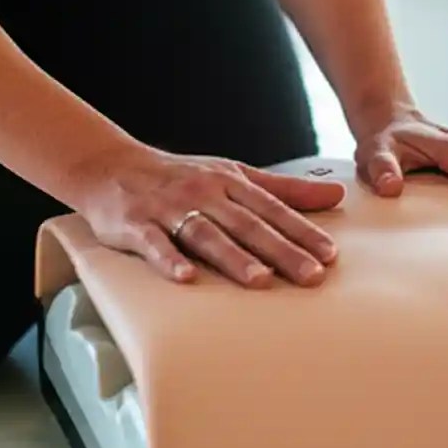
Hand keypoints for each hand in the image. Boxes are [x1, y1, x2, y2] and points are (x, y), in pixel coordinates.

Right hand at [72, 145, 344, 287]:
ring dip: (234, 257)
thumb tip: (337, 194)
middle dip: (281, 251)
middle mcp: (204, 193)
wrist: (111, 167)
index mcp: (230, 183)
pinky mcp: (136, 225)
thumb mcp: (235, 176)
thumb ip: (285, 190)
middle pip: (247, 225)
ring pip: (206, 234)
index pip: (272, 209)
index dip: (302, 231)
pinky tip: (186, 278)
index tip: (329, 255)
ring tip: (260, 280)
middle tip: (310, 275)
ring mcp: (169, 209)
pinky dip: (169, 260)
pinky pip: (154, 244)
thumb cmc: (181, 177)